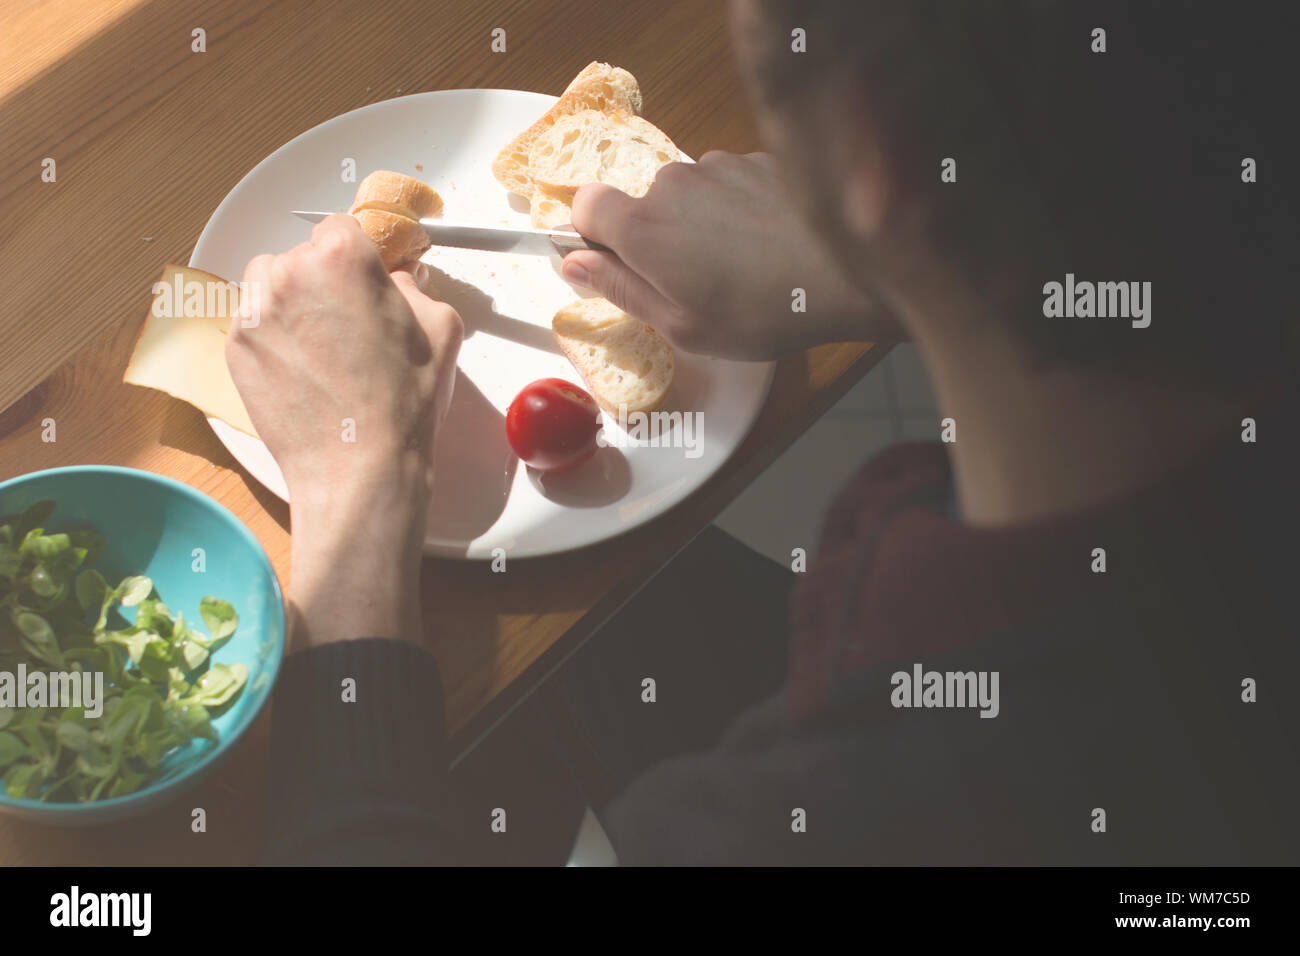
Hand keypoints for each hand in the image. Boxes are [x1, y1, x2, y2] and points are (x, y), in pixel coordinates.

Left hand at [226, 215, 462, 647]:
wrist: (358, 469)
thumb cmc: (403, 403)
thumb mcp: (440, 329)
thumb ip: (415, 286)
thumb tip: (397, 278)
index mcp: (343, 256)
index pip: (342, 226)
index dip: (358, 255)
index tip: (364, 277)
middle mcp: (290, 272)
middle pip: (301, 255)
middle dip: (323, 281)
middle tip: (349, 323)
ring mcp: (255, 311)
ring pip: (270, 285)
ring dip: (292, 304)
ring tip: (321, 347)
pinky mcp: (234, 348)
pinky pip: (254, 325)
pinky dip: (274, 340)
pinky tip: (303, 372)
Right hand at [560, 151, 895, 359]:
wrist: (848, 271)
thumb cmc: (761, 311)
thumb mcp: (680, 324)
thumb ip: (620, 289)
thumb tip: (574, 265)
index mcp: (643, 227)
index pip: (584, 207)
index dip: (595, 239)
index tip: (616, 266)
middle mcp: (672, 183)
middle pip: (641, 206)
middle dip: (657, 241)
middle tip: (694, 286)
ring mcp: (717, 166)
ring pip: (687, 196)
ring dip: (700, 227)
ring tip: (740, 269)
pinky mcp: (756, 160)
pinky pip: (727, 186)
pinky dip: (736, 212)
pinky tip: (766, 246)